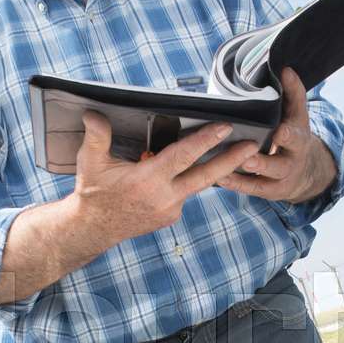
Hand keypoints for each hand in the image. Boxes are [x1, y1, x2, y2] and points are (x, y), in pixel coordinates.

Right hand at [72, 112, 254, 245]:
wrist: (94, 229)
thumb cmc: (93, 193)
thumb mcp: (90, 162)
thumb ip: (97, 136)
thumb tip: (94, 113)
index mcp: (148, 181)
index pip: (183, 156)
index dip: (205, 140)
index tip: (225, 127)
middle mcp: (165, 197)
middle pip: (206, 176)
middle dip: (232, 160)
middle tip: (253, 145)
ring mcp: (171, 210)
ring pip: (199, 184)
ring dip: (218, 168)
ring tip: (237, 152)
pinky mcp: (172, 216)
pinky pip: (186, 193)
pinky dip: (190, 179)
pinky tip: (194, 166)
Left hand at [217, 69, 336, 203]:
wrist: (306, 171)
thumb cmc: (294, 136)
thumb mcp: (298, 115)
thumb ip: (293, 93)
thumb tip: (285, 69)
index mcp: (299, 141)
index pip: (295, 137)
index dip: (288, 136)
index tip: (280, 132)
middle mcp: (291, 163)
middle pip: (279, 165)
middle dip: (264, 162)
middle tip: (248, 157)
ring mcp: (279, 180)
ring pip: (262, 180)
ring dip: (244, 175)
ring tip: (224, 170)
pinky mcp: (267, 191)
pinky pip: (250, 189)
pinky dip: (235, 184)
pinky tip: (219, 178)